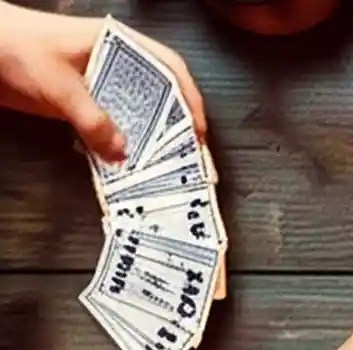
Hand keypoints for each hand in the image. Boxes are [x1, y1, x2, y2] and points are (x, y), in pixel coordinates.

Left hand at [0, 3, 205, 161]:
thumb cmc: (13, 46)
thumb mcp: (59, 86)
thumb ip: (92, 121)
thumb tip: (120, 152)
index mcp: (117, 44)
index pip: (169, 69)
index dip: (189, 99)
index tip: (197, 130)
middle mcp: (113, 63)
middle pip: (157, 95)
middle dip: (172, 126)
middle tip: (184, 154)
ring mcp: (97, 83)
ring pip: (134, 113)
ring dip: (144, 139)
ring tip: (158, 164)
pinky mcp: (80, 101)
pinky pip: (109, 126)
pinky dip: (117, 144)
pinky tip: (122, 161)